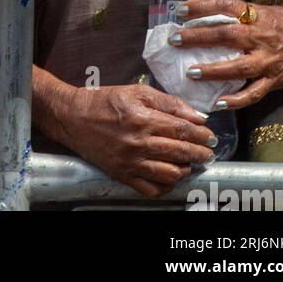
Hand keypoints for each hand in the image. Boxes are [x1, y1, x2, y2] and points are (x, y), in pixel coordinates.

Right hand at [47, 81, 217, 198]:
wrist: (73, 118)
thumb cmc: (104, 102)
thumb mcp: (136, 92)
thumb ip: (168, 102)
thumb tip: (196, 116)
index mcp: (142, 117)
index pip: (182, 129)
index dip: (201, 134)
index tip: (210, 135)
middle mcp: (138, 141)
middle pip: (180, 152)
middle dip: (200, 153)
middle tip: (207, 152)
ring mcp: (131, 161)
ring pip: (170, 173)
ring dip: (186, 169)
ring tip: (189, 163)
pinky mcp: (123, 175)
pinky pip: (152, 189)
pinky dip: (167, 186)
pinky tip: (171, 176)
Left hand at [171, 0, 282, 109]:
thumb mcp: (266, 11)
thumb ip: (241, 15)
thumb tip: (208, 14)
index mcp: (257, 16)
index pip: (225, 6)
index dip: (201, 6)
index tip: (179, 8)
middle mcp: (261, 38)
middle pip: (225, 35)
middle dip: (198, 37)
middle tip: (175, 39)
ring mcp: (267, 61)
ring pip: (237, 67)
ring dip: (212, 70)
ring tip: (191, 72)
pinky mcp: (273, 82)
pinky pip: (252, 94)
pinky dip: (235, 100)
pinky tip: (218, 102)